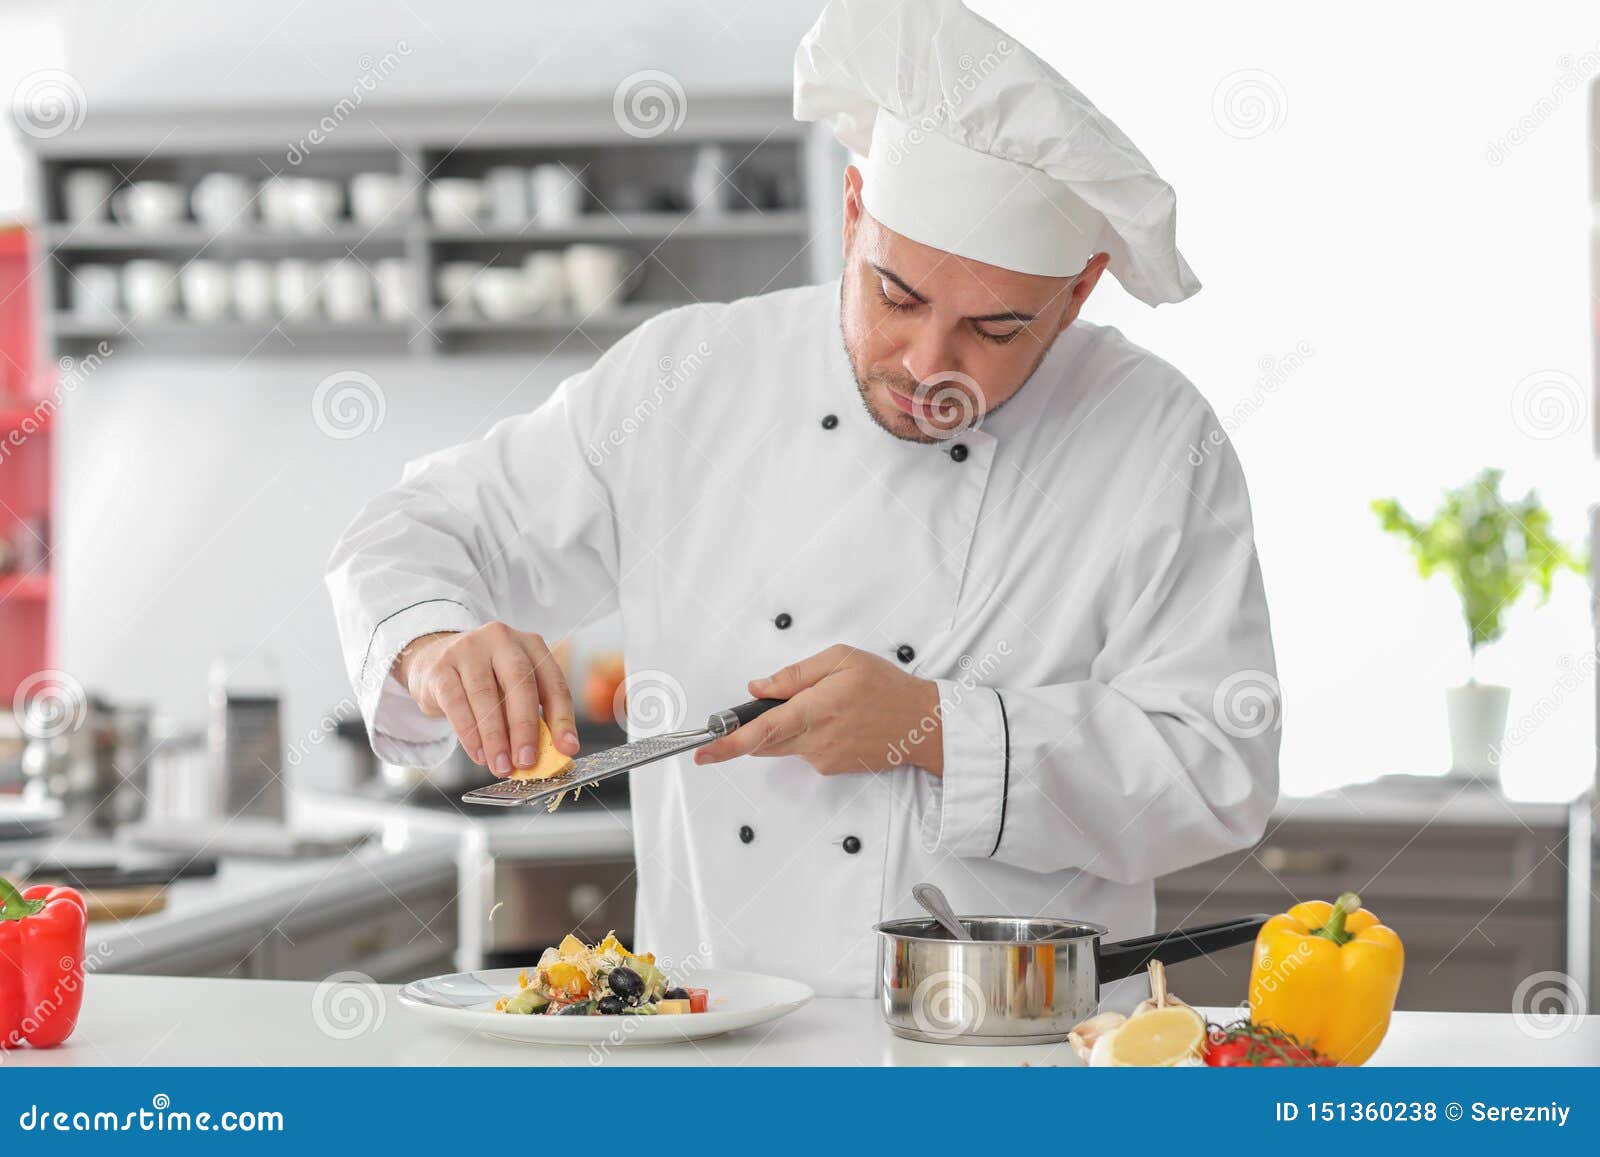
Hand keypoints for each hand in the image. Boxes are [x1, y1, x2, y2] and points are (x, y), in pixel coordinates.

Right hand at [394, 623, 577, 776]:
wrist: (434, 662)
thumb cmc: (486, 681)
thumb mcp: (513, 689)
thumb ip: (534, 715)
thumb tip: (554, 753)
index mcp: (531, 644)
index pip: (554, 683)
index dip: (563, 718)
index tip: (568, 748)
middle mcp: (502, 639)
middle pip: (520, 684)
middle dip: (526, 728)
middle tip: (527, 761)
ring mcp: (469, 649)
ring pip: (486, 696)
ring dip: (495, 737)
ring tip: (501, 766)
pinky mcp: (441, 667)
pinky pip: (457, 703)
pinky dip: (469, 733)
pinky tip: (478, 754)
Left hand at [693, 644, 942, 774]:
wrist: (923, 724)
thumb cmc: (887, 687)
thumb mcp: (843, 660)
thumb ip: (796, 674)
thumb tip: (758, 688)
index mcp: (816, 709)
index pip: (762, 731)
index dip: (729, 743)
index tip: (704, 750)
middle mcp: (816, 740)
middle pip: (764, 742)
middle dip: (750, 730)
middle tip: (750, 715)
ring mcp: (824, 759)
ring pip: (783, 745)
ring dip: (785, 727)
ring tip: (821, 704)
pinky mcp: (831, 768)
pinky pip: (803, 751)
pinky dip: (805, 735)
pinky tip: (834, 720)